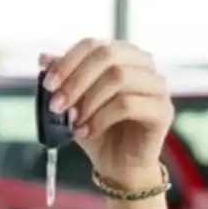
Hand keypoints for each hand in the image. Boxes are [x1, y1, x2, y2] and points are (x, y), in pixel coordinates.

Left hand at [41, 39, 172, 187]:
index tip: (48, 85)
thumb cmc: (97, 127)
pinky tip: (86, 132)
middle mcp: (144, 64)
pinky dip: (100, 118)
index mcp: (122, 54)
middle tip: (57, 104)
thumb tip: (44, 57)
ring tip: (73, 121)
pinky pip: (128, 105)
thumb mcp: (73, 101)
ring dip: (88, 101)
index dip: (67, 62)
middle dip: (75, 81)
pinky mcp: (163, 110)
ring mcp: (157, 86)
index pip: (93, 44)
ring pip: (119, 77)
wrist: (118, 164)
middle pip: (107, 56)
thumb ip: (63, 78)